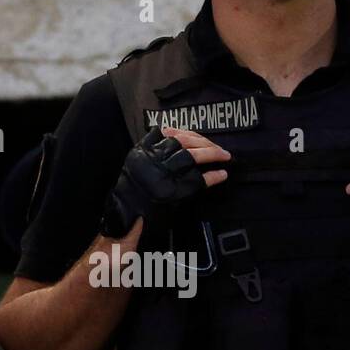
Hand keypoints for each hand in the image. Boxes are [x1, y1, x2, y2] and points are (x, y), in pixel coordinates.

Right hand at [102, 126, 229, 237]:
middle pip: (183, 142)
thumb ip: (150, 148)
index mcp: (143, 152)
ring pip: (191, 156)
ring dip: (211, 154)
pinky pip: (198, 180)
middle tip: (218, 148)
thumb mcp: (135, 162)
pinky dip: (212, 176)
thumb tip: (169, 135)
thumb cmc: (130, 192)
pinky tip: (221, 174)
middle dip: (204, 142)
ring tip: (223, 155)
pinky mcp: (175, 192)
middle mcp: (153, 161)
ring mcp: (164, 175)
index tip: (197, 137)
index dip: (187, 134)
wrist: (125, 216)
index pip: (168, 134)